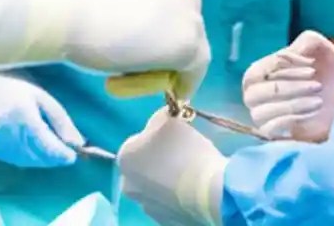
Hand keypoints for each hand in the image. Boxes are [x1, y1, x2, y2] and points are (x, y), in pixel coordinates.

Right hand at [0, 0, 209, 97]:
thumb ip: (150, 23)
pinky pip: (191, 77)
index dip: (171, 44)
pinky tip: (155, 91)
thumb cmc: (88, 14)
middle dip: (176, 58)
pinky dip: (178, 88)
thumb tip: (156, 47)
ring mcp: (193, 23)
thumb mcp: (131, 10)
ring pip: (193, 58)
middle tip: (149, 74)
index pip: (183, 20)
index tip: (157, 62)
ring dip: (173, 72)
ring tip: (141, 81)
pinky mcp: (189, 50)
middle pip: (192, 38)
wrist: (72, 18)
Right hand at [0, 73, 83, 167]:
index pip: (42, 140)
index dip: (58, 152)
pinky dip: (33, 158)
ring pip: (30, 161)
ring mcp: (0, 144)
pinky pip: (21, 161)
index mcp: (22, 113)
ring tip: (52, 148)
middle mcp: (8, 131)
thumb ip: (61, 121)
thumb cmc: (19, 94)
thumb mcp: (44, 99)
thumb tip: (79, 143)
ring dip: (45, 159)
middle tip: (67, 153)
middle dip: (55, 157)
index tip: (73, 156)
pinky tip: (36, 147)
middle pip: (37, 154)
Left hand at [117, 110, 225, 225]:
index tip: (175, 136)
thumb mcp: (171, 120)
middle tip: (183, 154)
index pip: (138, 141)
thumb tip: (161, 119)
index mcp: (125, 158)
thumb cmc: (186, 151)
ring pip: (156, 187)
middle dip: (159, 160)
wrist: (209, 193)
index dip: (157, 136)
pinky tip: (195, 190)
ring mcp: (146, 207)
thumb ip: (161, 118)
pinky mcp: (164, 222)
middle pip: (144, 166)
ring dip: (168, 180)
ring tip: (193, 174)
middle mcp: (128, 185)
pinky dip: (179, 197)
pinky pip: (170, 203)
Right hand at [242, 30, 333, 141]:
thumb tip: (287, 58)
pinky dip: (290, 120)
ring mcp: (267, 119)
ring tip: (319, 101)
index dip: (280, 69)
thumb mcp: (318, 47)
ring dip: (291, 104)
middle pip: (254, 95)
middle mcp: (258, 98)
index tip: (312, 67)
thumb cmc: (330, 69)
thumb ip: (302, 44)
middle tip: (318, 85)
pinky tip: (313, 111)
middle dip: (287, 88)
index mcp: (260, 76)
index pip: (254, 74)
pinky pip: (270, 131)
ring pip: (260, 114)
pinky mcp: (280, 137)